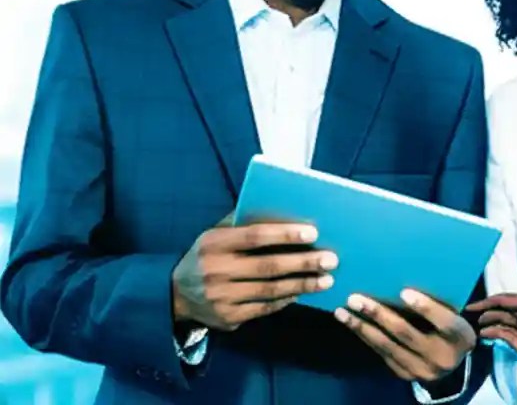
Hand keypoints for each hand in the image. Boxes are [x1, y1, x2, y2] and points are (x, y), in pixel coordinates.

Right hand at [171, 218, 336, 330]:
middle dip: (303, 263)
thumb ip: (241, 223)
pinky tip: (303, 293)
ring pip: (270, 291)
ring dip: (302, 285)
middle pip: (268, 266)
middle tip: (331, 259)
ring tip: (327, 279)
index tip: (313, 233)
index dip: (284, 234)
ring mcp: (221, 298)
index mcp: (214, 244)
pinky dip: (286, 300)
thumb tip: (281, 209)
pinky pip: (264, 309)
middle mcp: (216, 271)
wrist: (175, 295)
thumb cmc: (207, 256)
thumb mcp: (214, 235)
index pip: (254, 236)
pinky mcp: (227, 318)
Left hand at [337, 290, 475, 382]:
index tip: (404, 291)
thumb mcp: (455, 312)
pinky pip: (381, 353)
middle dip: (379, 315)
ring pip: (388, 346)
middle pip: (407, 334)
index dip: (424, 307)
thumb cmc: (452, 325)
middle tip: (355, 299)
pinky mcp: (405, 374)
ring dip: (362, 328)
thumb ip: (439, 300)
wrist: (452, 359)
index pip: (444, 322)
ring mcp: (421, 369)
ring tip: (343, 312)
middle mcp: (441, 357)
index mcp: (460, 336)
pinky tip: (352, 324)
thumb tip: (408, 271)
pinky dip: (365, 337)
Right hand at [467, 293, 516, 381]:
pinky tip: (485, 333)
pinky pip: (508, 330)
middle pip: (508, 306)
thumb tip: (508, 312)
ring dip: (492, 319)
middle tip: (471, 308)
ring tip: (477, 322)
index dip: (495, 300)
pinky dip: (496, 331)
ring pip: (506, 317)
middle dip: (490, 307)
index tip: (480, 303)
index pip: (514, 299)